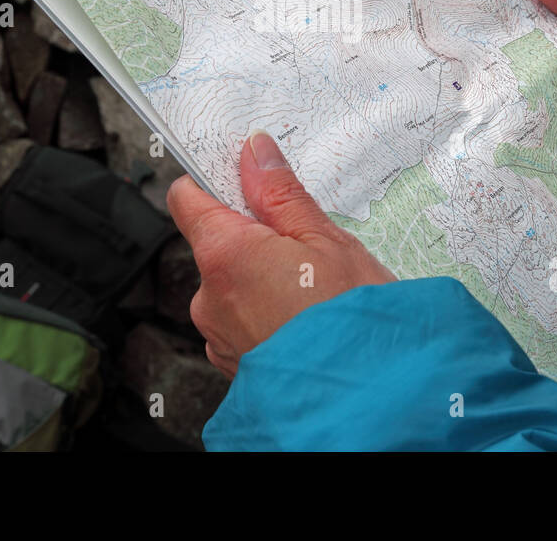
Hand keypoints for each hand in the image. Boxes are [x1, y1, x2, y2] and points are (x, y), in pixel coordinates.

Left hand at [166, 131, 395, 376]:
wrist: (369, 403)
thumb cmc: (352, 322)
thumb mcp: (327, 241)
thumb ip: (282, 195)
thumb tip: (254, 152)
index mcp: (224, 256)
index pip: (188, 198)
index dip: (214, 182)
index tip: (245, 176)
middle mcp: (208, 298)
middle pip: (217, 243)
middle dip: (255, 236)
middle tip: (306, 241)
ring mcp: (218, 335)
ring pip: (233, 285)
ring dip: (263, 278)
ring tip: (315, 289)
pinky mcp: (235, 364)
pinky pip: (243, 322)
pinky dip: (267, 313)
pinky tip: (306, 318)